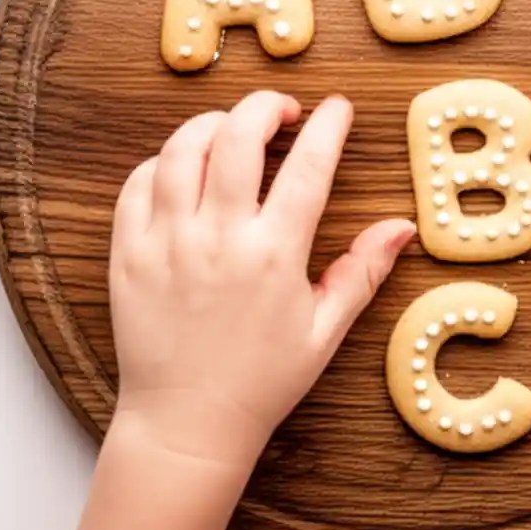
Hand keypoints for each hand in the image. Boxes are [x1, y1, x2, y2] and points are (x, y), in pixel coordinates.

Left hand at [107, 91, 414, 462]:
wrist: (187, 423)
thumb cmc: (262, 380)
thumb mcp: (326, 328)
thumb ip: (363, 271)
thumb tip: (402, 227)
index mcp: (274, 256)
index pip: (307, 167)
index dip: (328, 127)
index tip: (338, 108)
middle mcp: (218, 240)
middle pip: (236, 137)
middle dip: (265, 107)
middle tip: (283, 111)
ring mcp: (166, 243)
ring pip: (180, 149)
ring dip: (212, 124)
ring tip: (233, 130)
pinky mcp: (128, 254)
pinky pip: (138, 183)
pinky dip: (163, 161)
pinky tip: (186, 167)